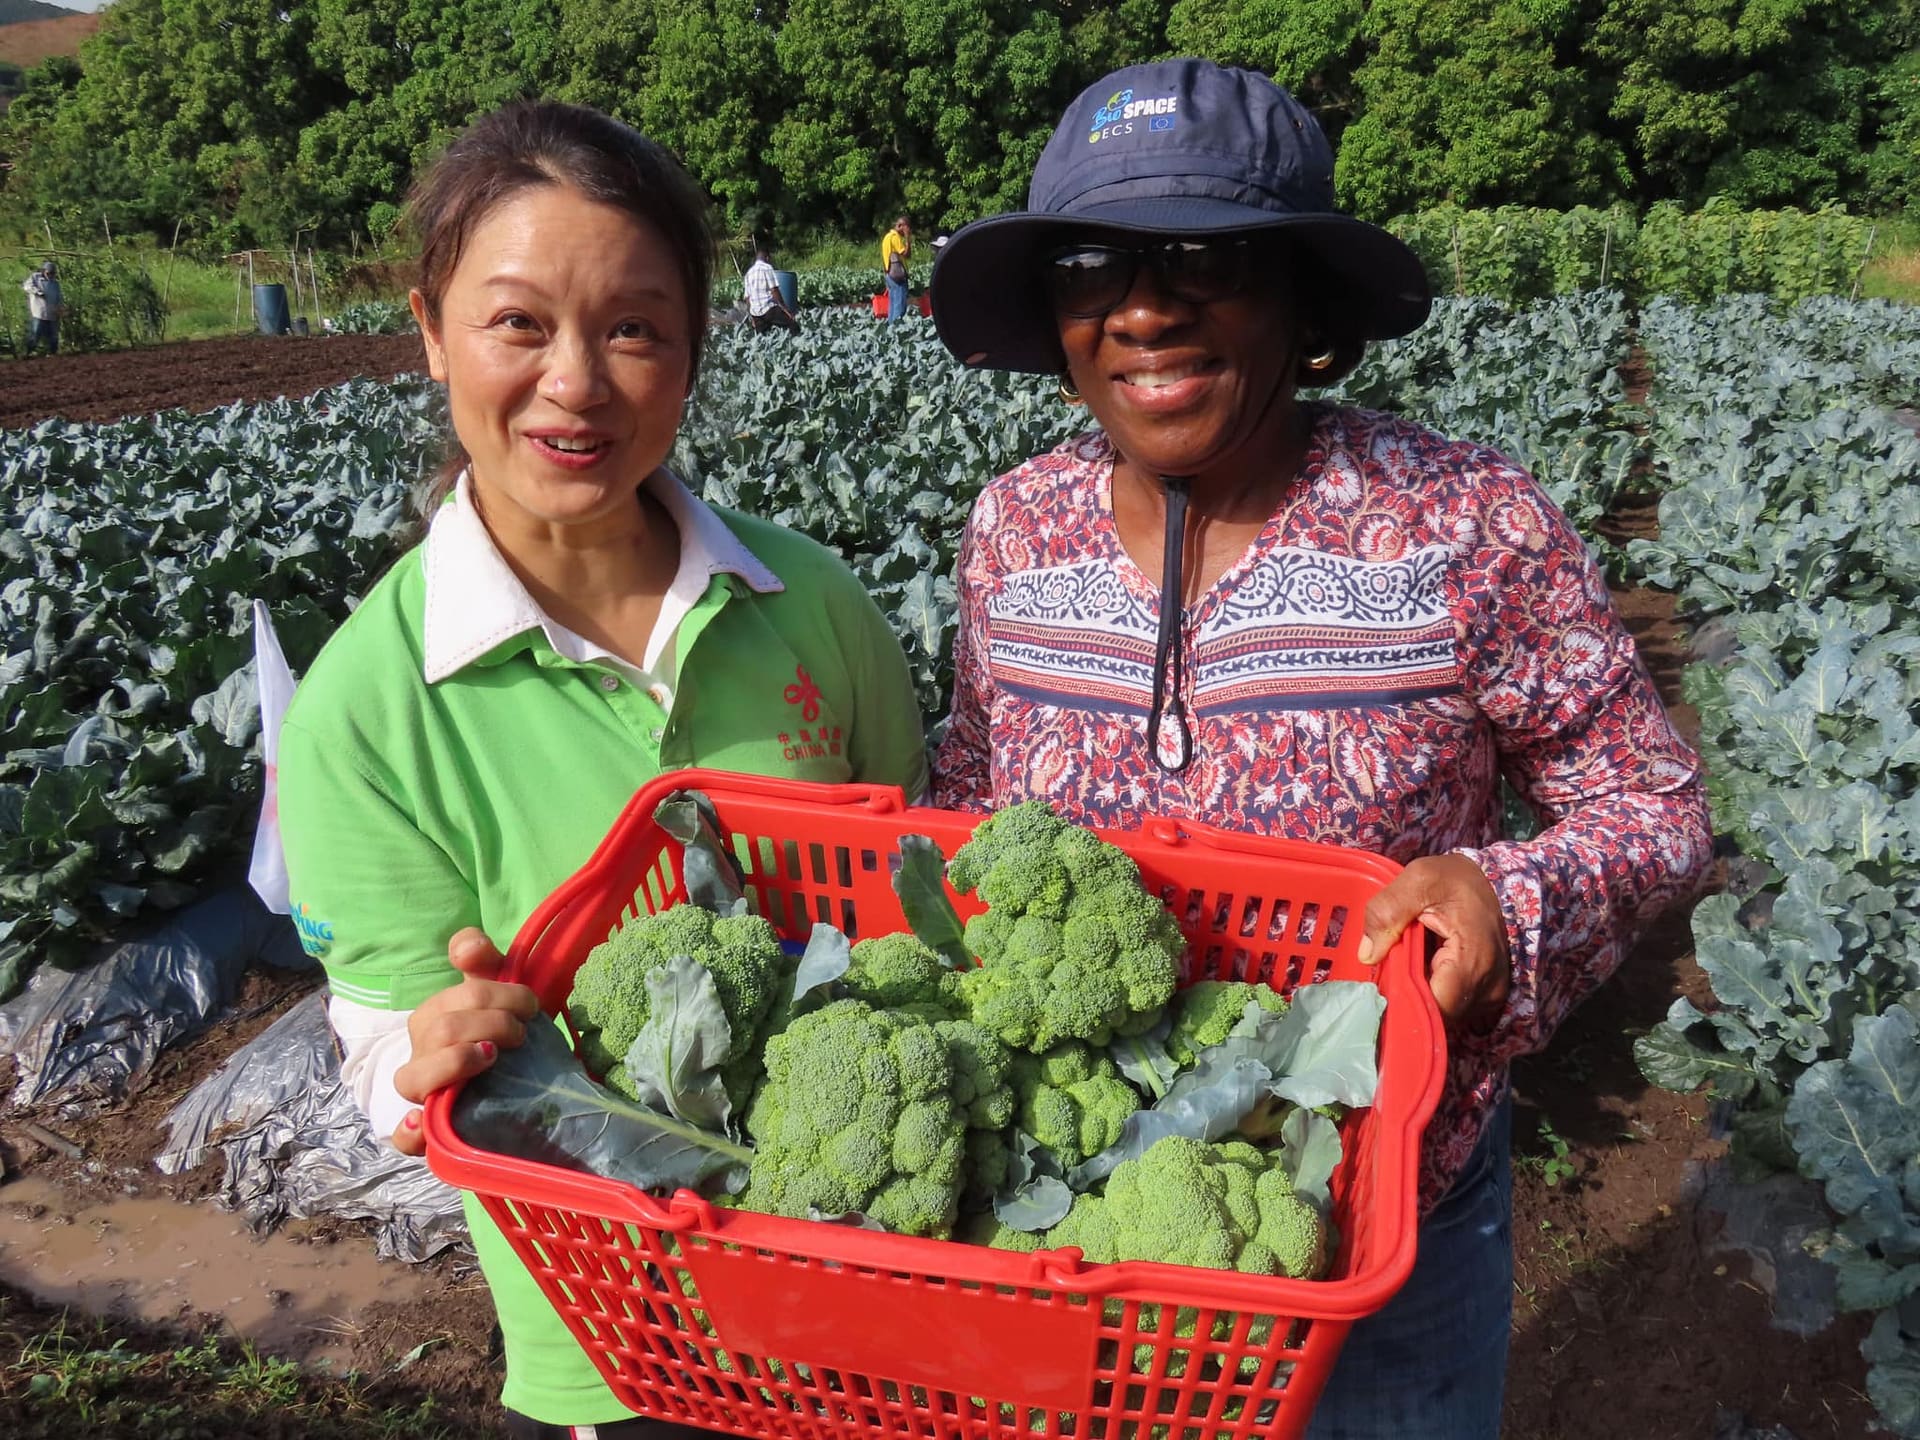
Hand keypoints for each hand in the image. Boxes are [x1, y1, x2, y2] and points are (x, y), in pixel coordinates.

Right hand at [390, 927, 540, 1155]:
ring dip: (458, 1062)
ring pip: (414, 1076)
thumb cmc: (496, 1040)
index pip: (454, 998)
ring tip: (492, 1057)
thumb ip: (485, 963)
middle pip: (443, 1029)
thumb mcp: (496, 1000)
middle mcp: (422, 1055)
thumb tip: (468, 945)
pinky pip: (404, 1138)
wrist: (505, 1096)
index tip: (529, 1006)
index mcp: (434, 1020)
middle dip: (492, 1023)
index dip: (494, 996)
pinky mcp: (426, 1133)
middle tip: (521, 1035)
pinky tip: (423, 1122)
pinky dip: (410, 1132)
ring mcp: (422, 1094)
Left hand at [1356, 854, 1510, 1029]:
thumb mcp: (1418, 880)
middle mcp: (1489, 985)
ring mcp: (1491, 994)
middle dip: (1409, 999)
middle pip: (1439, 1015)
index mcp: (1473, 958)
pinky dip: (1434, 993)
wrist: (1490, 882)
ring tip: (1407, 966)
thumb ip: (1388, 911)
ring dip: (1422, 996)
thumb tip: (1367, 955)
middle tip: (1387, 974)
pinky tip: (1424, 970)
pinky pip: (1454, 1006)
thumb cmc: (1456, 879)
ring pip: (1446, 1014)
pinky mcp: (1488, 994)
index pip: (1437, 1006)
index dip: (1406, 1004)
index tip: (1380, 991)